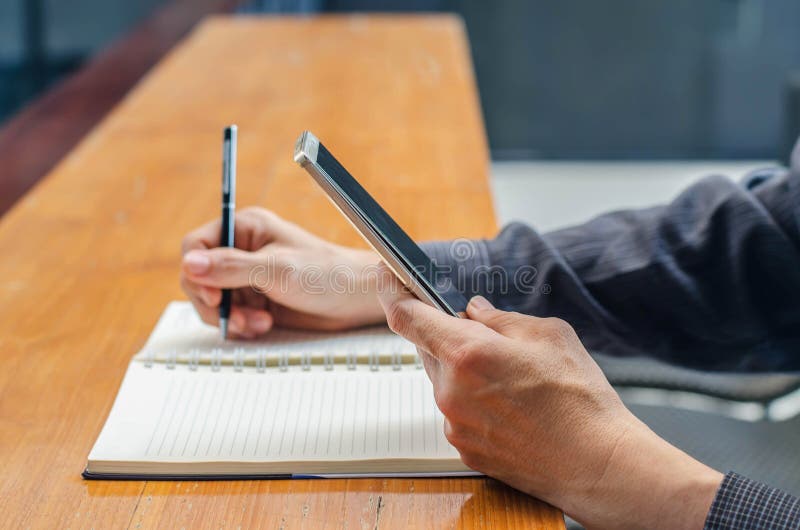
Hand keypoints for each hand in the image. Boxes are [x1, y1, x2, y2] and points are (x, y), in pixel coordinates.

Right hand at [180, 207, 385, 337]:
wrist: (355, 298)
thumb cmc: (326, 274)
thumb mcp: (276, 270)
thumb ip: (232, 267)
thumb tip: (190, 263)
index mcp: (246, 227)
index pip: (195, 245)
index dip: (197, 273)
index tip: (212, 296)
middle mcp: (242, 249)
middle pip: (199, 277)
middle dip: (215, 303)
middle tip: (239, 318)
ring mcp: (247, 276)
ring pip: (212, 300)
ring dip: (230, 317)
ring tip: (258, 323)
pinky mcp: (256, 299)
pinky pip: (230, 314)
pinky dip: (240, 325)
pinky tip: (263, 325)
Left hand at [375, 266, 722, 529]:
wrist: (597, 463)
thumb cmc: (579, 400)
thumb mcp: (547, 334)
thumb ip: (500, 318)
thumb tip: (475, 311)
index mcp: (467, 352)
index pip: (406, 315)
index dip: (392, 291)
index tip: (389, 278)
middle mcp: (451, 389)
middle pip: (428, 347)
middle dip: (449, 336)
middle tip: (488, 339)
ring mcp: (454, 422)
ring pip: (443, 380)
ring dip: (463, 371)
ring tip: (511, 379)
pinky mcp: (463, 447)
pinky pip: (455, 410)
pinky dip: (472, 400)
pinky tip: (510, 405)